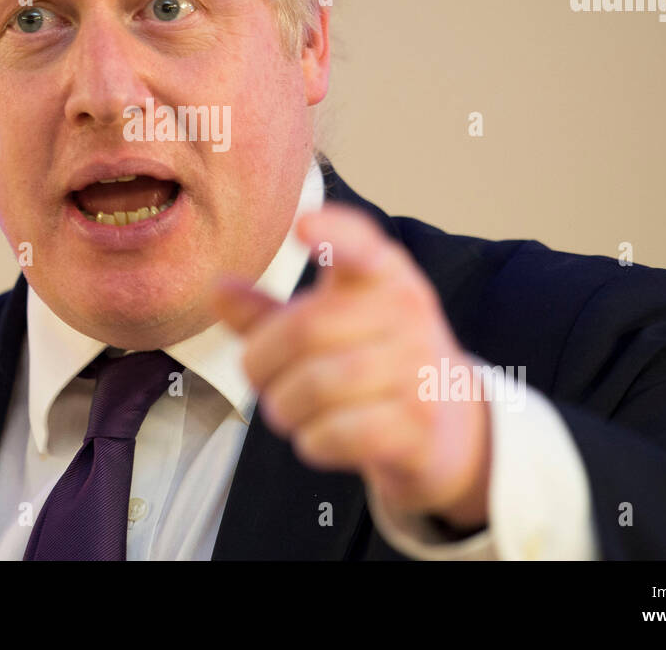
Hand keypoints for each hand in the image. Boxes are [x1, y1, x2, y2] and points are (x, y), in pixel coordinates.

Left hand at [211, 203, 490, 530]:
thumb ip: (269, 311)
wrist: (448, 421)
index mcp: (384, 274)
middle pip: (305, 328)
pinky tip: (317, 436)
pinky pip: (339, 432)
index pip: (362, 245)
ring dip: (283, 406)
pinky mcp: (418, 424)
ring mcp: (418, 368)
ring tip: (286, 409)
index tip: (303, 225)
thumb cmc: (371, 358)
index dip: (333, 234)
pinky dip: (312, 440)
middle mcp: (407, 311)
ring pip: (316, 386)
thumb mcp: (328, 323)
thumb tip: (217, 289)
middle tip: (259, 376)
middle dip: (261, 362)